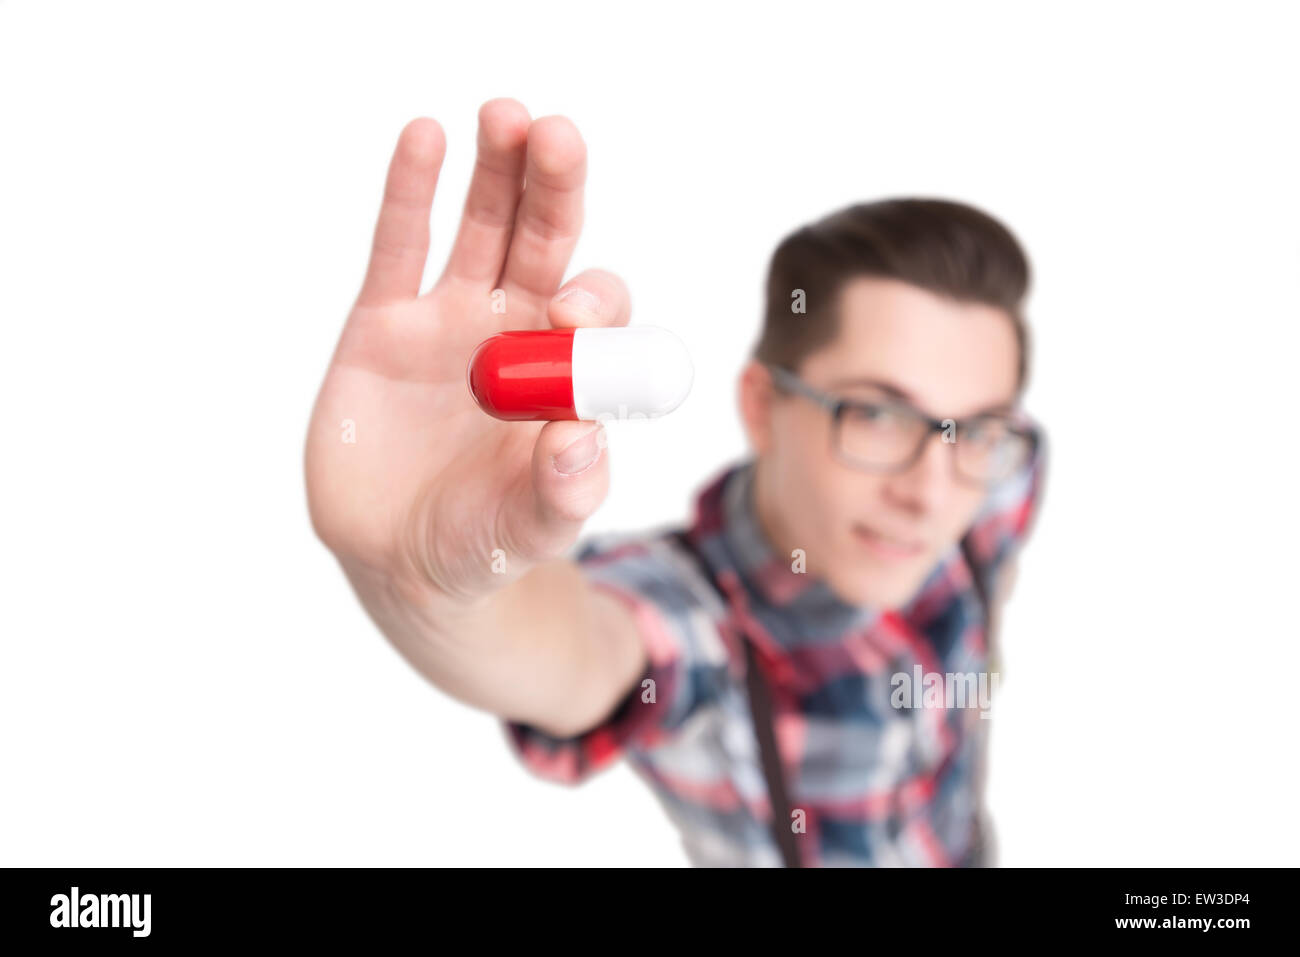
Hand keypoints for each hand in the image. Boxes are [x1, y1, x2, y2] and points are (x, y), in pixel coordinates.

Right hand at [305, 100, 629, 612]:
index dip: (591, 297)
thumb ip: (564, 494)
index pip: (595, 308)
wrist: (401, 559)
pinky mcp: (384, 323)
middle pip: (545, 239)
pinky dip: (411, 191)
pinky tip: (426, 136)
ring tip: (506, 115)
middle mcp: (516, 331)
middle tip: (557, 136)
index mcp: (567, 372)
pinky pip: (399, 246)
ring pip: (481, 226)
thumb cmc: (485, 542)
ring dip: (496, 171)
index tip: (570, 315)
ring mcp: (450, 320)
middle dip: (555, 187)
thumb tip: (581, 437)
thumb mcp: (531, 530)